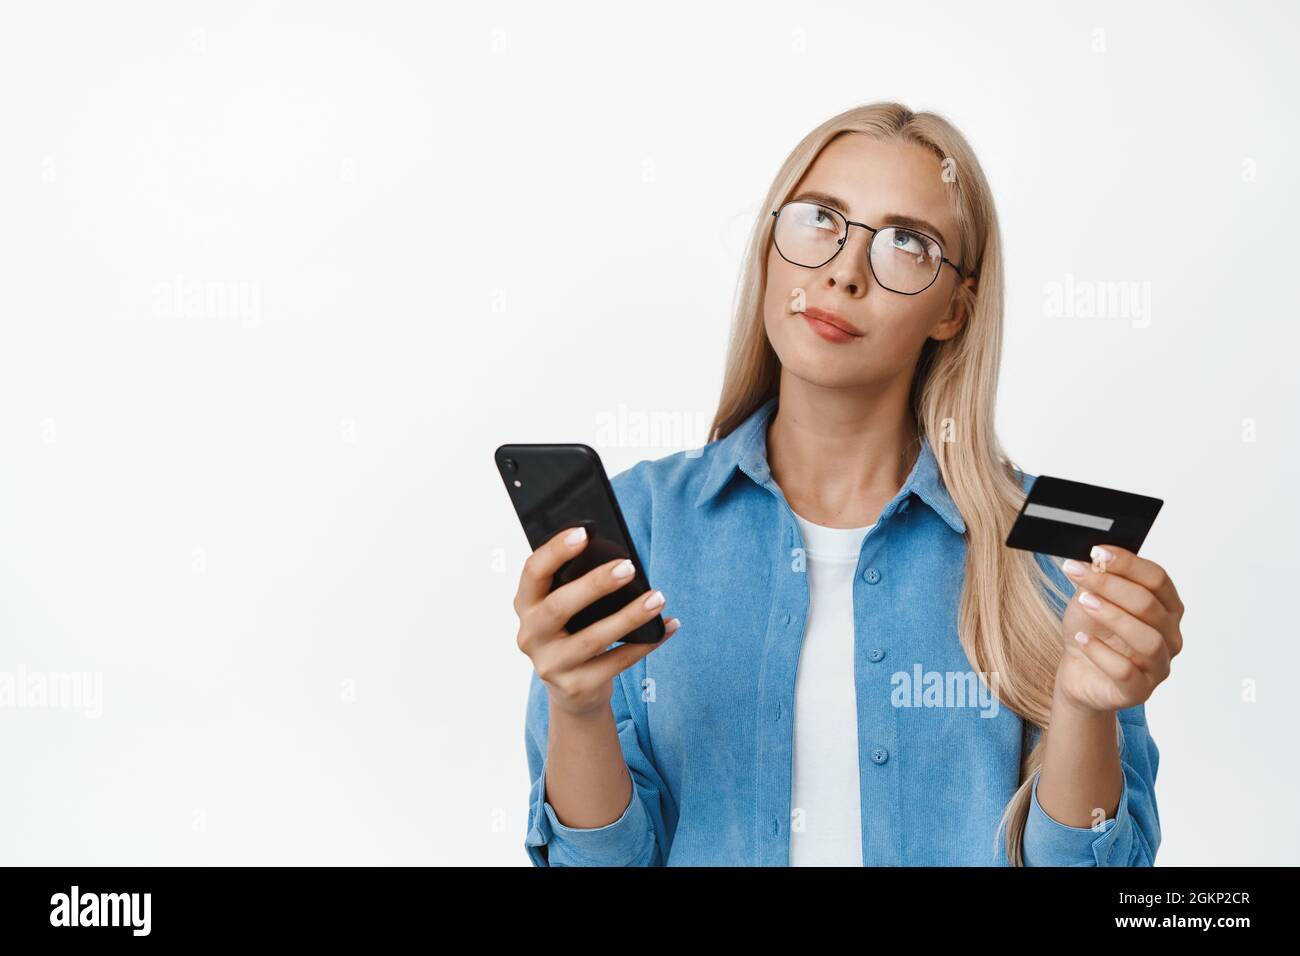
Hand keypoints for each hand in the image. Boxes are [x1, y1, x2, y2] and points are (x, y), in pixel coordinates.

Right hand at [514, 526, 678, 717]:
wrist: (573, 690)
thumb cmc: (573, 632)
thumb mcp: (566, 609)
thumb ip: (577, 586)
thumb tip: (620, 560)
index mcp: (526, 605)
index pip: (533, 572)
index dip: (555, 551)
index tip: (583, 532)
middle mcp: (531, 635)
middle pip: (559, 606)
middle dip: (595, 584)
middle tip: (628, 567)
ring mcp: (551, 664)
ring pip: (592, 638)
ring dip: (629, 616)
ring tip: (657, 598)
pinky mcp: (576, 686)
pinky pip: (617, 662)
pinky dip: (646, 644)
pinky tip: (666, 627)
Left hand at [1055, 545, 1183, 713]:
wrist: (1077, 671)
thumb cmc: (1091, 631)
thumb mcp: (1089, 598)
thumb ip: (1097, 581)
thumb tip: (1098, 559)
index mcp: (1166, 608)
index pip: (1158, 579)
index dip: (1128, 563)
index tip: (1097, 551)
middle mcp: (1170, 636)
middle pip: (1150, 605)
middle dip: (1110, 585)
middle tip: (1078, 573)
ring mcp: (1159, 666)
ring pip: (1147, 639)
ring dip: (1112, 616)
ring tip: (1084, 603)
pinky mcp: (1140, 691)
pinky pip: (1127, 672)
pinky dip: (1101, 652)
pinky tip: (1081, 640)